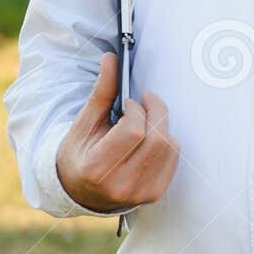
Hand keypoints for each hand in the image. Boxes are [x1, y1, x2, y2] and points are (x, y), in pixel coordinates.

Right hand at [55, 51, 179, 213]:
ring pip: (169, 147)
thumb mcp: (83, 124)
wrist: (79, 191)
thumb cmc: (80, 154)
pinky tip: (150, 138)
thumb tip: (111, 59)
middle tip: (145, 102)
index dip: (136, 109)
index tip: (128, 103)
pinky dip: (167, 141)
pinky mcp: (154, 194)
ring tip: (144, 122)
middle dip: (156, 112)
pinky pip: (174, 158)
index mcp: (97, 169)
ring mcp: (140, 193)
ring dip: (162, 126)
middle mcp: (120, 186)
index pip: (133, 130)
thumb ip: (101, 92)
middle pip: (157, 139)